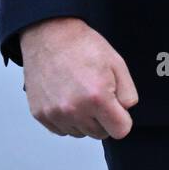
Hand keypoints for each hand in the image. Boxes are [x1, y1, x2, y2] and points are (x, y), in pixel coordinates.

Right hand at [20, 17, 138, 139]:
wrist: (49, 35)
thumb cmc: (82, 46)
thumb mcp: (117, 63)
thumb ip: (128, 93)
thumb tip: (126, 111)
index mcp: (97, 97)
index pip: (120, 131)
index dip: (122, 119)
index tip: (117, 108)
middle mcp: (75, 110)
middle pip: (99, 134)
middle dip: (103, 118)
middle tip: (96, 94)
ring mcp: (55, 114)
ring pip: (80, 133)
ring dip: (84, 119)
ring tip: (79, 93)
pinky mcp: (40, 114)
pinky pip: (61, 129)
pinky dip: (66, 119)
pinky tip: (66, 97)